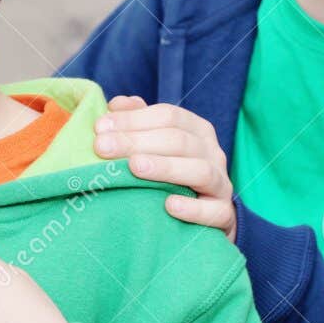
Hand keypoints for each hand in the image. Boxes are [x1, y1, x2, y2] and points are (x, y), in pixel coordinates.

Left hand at [93, 96, 235, 241]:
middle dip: (137, 142)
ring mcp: (221, 184)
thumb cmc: (172, 175)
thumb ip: (137, 122)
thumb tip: (115, 105)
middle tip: (102, 148)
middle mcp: (213, 153)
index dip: (132, 119)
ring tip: (135, 167)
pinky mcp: (224, 214)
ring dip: (166, 167)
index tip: (99, 128)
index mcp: (196, 130)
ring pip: (199, 171)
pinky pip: (214, 211)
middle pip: (178, 140)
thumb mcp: (155, 145)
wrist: (205, 217)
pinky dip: (193, 208)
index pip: (167, 116)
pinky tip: (169, 206)